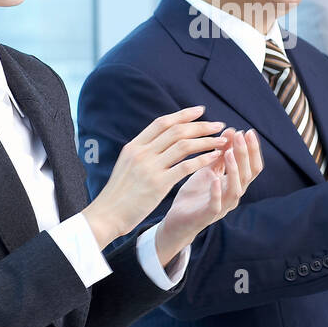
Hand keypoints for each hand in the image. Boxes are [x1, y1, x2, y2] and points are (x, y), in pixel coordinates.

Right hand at [83, 106, 227, 248]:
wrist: (106, 215)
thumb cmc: (118, 194)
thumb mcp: (126, 165)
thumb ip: (142, 153)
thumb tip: (159, 142)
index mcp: (134, 146)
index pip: (162, 123)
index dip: (183, 115)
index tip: (200, 111)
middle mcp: (142, 153)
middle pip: (176, 131)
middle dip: (201, 126)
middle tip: (219, 125)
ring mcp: (150, 167)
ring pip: (184, 146)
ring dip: (206, 141)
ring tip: (222, 141)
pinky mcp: (158, 184)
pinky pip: (185, 167)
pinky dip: (202, 160)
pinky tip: (214, 158)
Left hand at [155, 128, 262, 265]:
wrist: (178, 219)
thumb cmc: (196, 193)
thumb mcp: (209, 169)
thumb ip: (221, 154)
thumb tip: (232, 131)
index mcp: (235, 183)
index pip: (252, 166)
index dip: (253, 150)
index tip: (248, 131)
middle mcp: (233, 195)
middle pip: (247, 174)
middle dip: (245, 154)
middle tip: (241, 135)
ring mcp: (222, 206)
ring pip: (236, 189)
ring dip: (234, 170)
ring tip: (230, 153)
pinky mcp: (207, 215)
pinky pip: (216, 205)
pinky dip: (217, 193)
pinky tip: (215, 180)